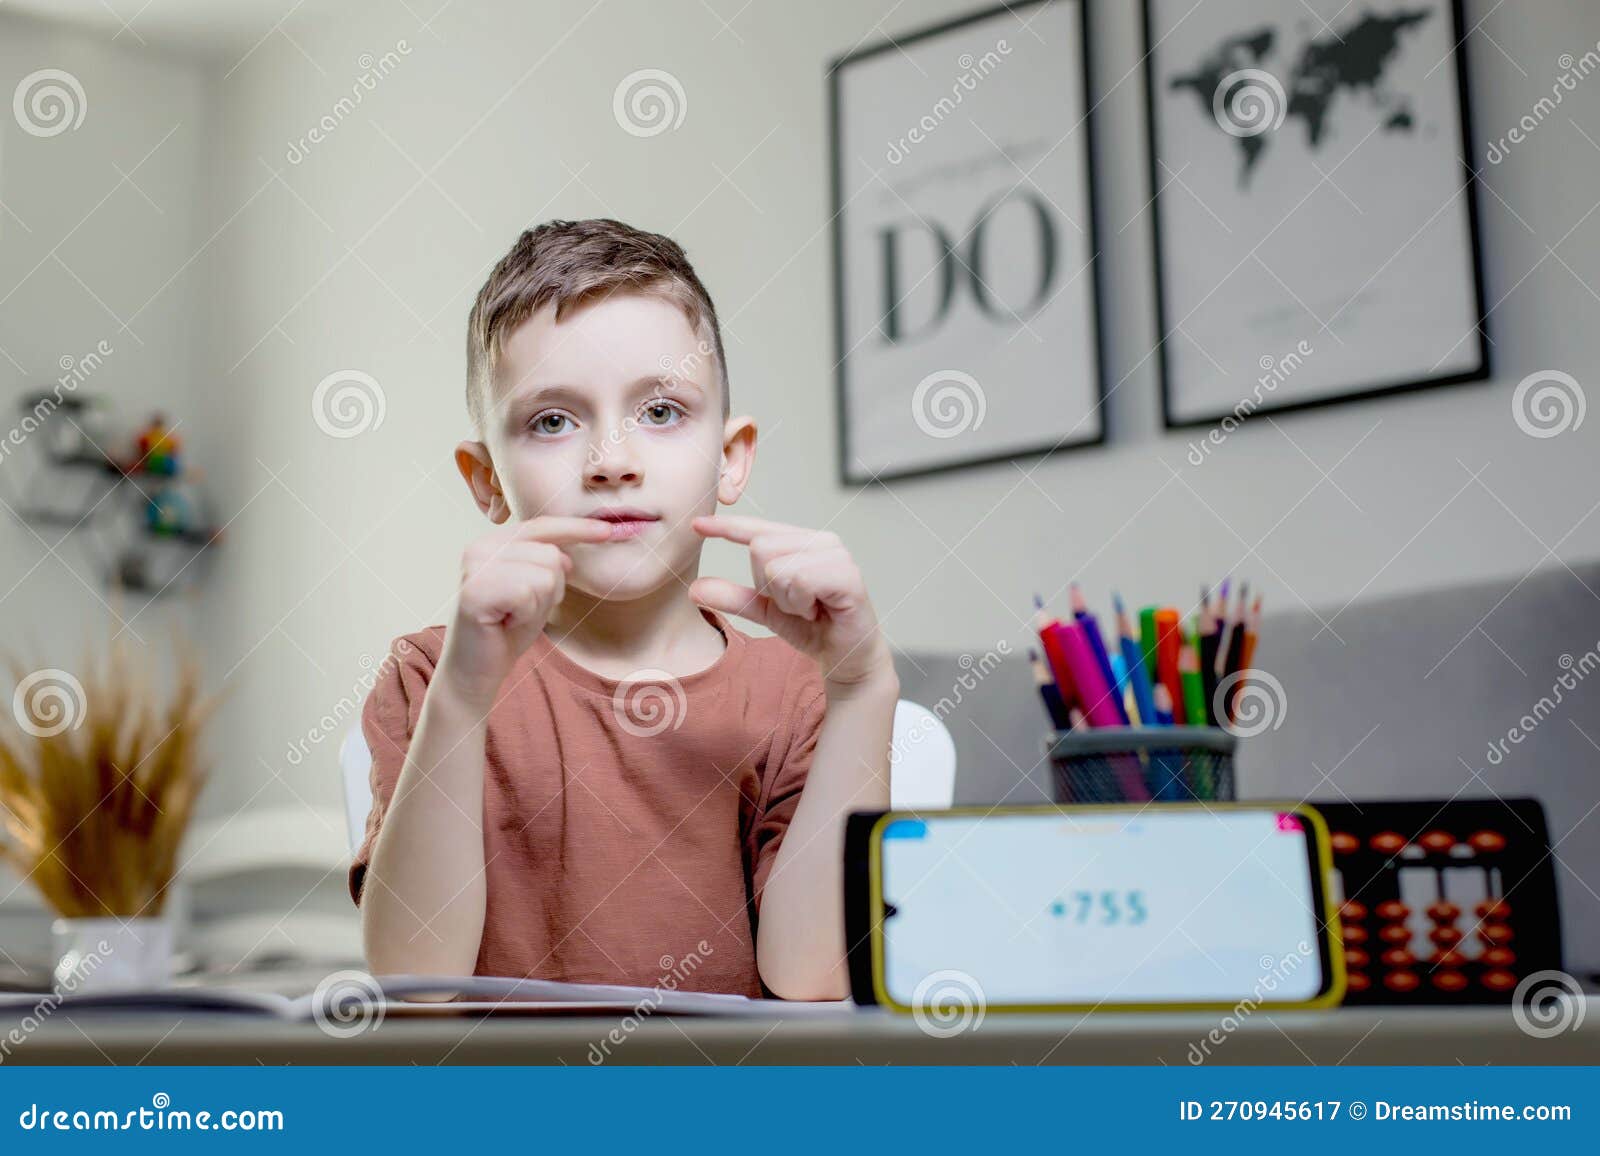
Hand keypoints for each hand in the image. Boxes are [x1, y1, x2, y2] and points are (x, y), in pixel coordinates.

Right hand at [439, 515, 615, 703]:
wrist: (476, 670)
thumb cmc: (507, 631)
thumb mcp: (537, 592)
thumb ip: (549, 566)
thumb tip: (568, 556)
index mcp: (493, 543)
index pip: (542, 526)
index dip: (576, 528)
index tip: (608, 531)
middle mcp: (480, 548)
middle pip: (551, 554)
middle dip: (550, 590)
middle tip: (521, 612)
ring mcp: (475, 567)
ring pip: (545, 573)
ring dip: (538, 604)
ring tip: (513, 617)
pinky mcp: (475, 589)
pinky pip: (530, 592)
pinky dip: (527, 615)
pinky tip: (506, 623)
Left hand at [689, 515, 893, 692]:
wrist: (846, 660)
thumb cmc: (813, 629)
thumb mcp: (765, 611)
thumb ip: (733, 597)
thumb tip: (693, 588)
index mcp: (804, 542)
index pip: (758, 529)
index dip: (727, 527)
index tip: (696, 525)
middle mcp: (823, 541)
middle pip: (760, 547)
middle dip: (768, 587)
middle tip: (796, 605)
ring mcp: (837, 555)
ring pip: (775, 565)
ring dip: (786, 599)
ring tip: (809, 609)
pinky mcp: (847, 575)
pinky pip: (798, 579)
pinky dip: (799, 602)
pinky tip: (817, 610)